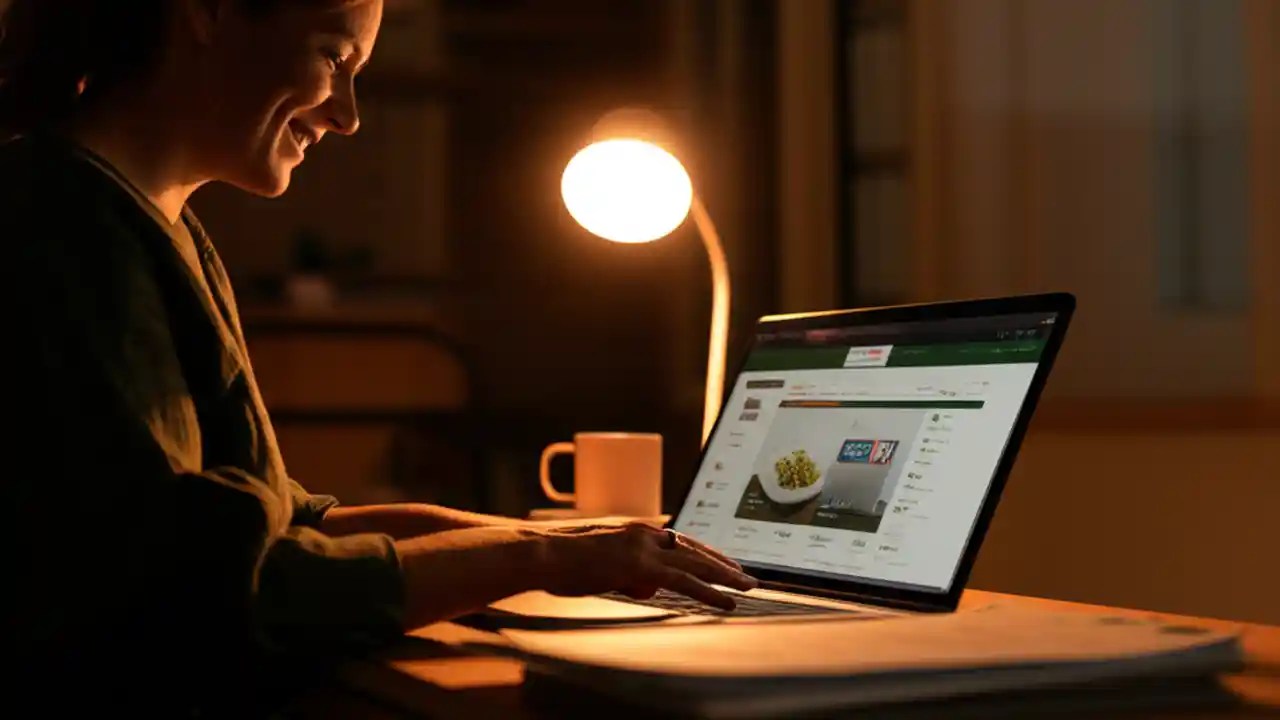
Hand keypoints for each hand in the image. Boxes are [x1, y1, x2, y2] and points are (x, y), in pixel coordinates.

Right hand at [533, 523, 755, 610]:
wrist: (545, 554)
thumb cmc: (565, 562)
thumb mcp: (603, 564)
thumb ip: (628, 572)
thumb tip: (645, 586)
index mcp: (636, 529)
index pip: (680, 540)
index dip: (704, 552)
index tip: (722, 561)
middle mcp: (646, 533)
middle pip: (694, 548)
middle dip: (722, 563)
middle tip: (746, 575)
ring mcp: (645, 548)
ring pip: (696, 563)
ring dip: (726, 577)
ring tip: (748, 588)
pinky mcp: (642, 566)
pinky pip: (684, 581)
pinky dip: (709, 592)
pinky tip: (726, 602)